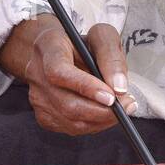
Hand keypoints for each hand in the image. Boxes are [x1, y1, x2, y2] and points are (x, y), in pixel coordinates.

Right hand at [0, 14, 136, 135]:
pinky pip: (71, 129)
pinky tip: (104, 112)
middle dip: (103, 110)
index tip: (112, 96)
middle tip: (127, 105)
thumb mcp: (101, 36)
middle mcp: (36, 74)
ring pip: (71, 121)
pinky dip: (94, 125)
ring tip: (121, 108)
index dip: (86, 87)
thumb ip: (111, 56)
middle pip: (67, 104)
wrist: (57, 52)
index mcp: (48, 47)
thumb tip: (119, 88)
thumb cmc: (81, 43)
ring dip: (102, 120)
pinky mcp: (43, 115)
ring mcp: (37, 98)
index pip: (59, 72)